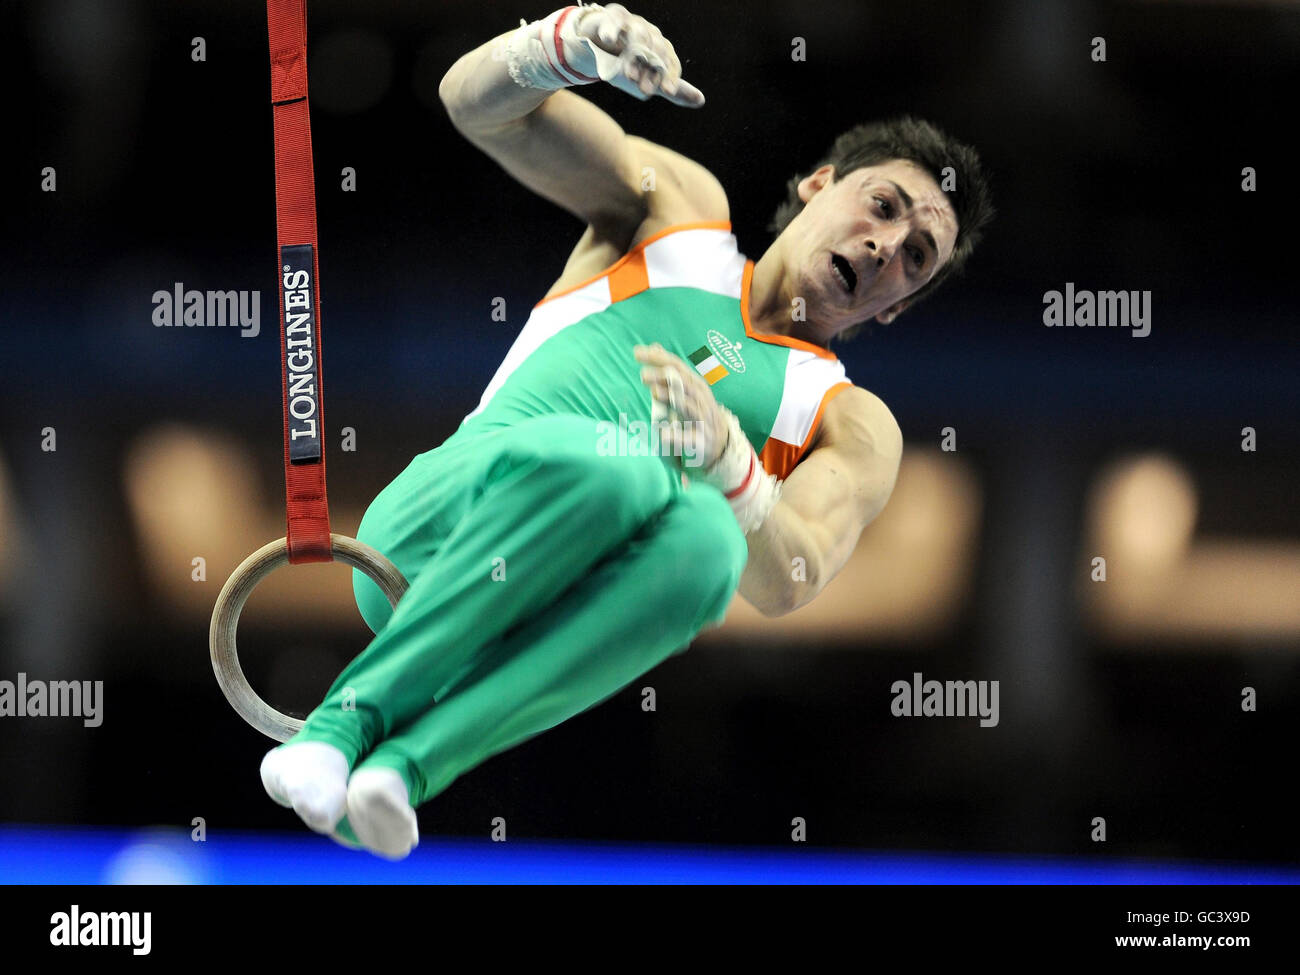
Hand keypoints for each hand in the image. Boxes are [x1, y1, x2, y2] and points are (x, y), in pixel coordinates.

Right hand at [574, 3, 704, 105]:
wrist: (604, 38)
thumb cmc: (633, 59)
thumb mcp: (653, 76)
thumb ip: (674, 90)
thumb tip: (701, 101)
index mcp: (662, 47)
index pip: (670, 61)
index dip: (670, 76)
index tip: (667, 91)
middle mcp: (651, 33)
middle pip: (655, 50)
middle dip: (651, 70)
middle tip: (645, 90)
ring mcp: (633, 23)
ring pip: (638, 36)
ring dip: (635, 55)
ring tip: (629, 75)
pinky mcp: (613, 17)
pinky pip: (613, 22)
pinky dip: (611, 30)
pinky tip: (610, 40)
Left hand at [634, 343, 730, 468]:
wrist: (720, 442)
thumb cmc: (697, 412)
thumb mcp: (686, 388)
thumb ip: (670, 370)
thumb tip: (655, 346)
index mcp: (694, 384)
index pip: (676, 366)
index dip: (658, 358)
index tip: (637, 353)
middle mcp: (699, 398)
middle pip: (682, 384)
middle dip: (664, 377)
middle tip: (642, 375)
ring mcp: (702, 419)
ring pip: (687, 406)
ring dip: (671, 398)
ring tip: (654, 393)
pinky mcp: (700, 440)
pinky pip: (688, 438)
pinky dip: (676, 436)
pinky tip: (662, 435)